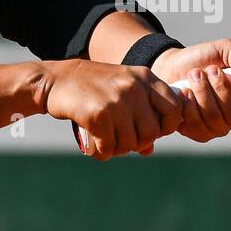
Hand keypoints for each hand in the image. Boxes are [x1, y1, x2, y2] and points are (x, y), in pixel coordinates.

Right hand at [40, 60, 183, 160]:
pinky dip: (103, 153)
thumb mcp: (121, 92)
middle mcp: (134, 87)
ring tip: (108, 144)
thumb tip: (149, 151)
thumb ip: (140, 117)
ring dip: (119, 150)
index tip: (151, 131)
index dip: (166, 126)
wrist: (56, 81)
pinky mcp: (99, 114)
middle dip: (138, 142)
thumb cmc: (92, 88)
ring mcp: (117, 100)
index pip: (175, 109)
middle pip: (153, 132)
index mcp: (145, 77)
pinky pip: (110, 147)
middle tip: (123, 140)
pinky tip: (97, 147)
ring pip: (131, 143)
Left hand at [149, 40, 230, 143]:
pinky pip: (196, 125)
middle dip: (220, 89)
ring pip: (214, 119)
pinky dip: (188, 104)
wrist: (172, 66)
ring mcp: (216, 128)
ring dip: (202, 92)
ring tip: (193, 75)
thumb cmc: (203, 59)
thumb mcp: (224, 49)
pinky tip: (184, 92)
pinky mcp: (197, 132)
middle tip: (208, 70)